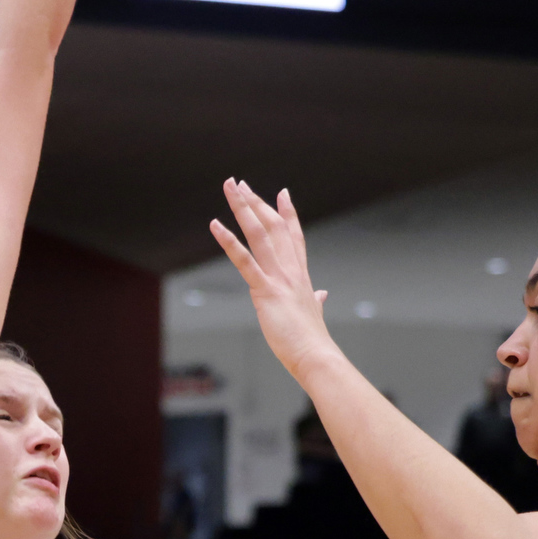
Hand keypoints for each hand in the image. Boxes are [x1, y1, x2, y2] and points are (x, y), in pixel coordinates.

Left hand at [211, 180, 334, 382]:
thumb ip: (316, 301)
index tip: (282, 193)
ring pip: (260, 234)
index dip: (287, 213)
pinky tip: (215, 224)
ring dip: (243, 208)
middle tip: (240, 183)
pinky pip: (244, 260)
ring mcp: (279, 278)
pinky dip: (228, 241)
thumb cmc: (312, 341)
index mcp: (301, 276)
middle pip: (273, 226)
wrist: (316, 356)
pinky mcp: (265, 291)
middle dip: (256, 202)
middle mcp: (291, 270)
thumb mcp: (314, 314)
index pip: (294, 237)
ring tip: (230, 187)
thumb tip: (322, 296)